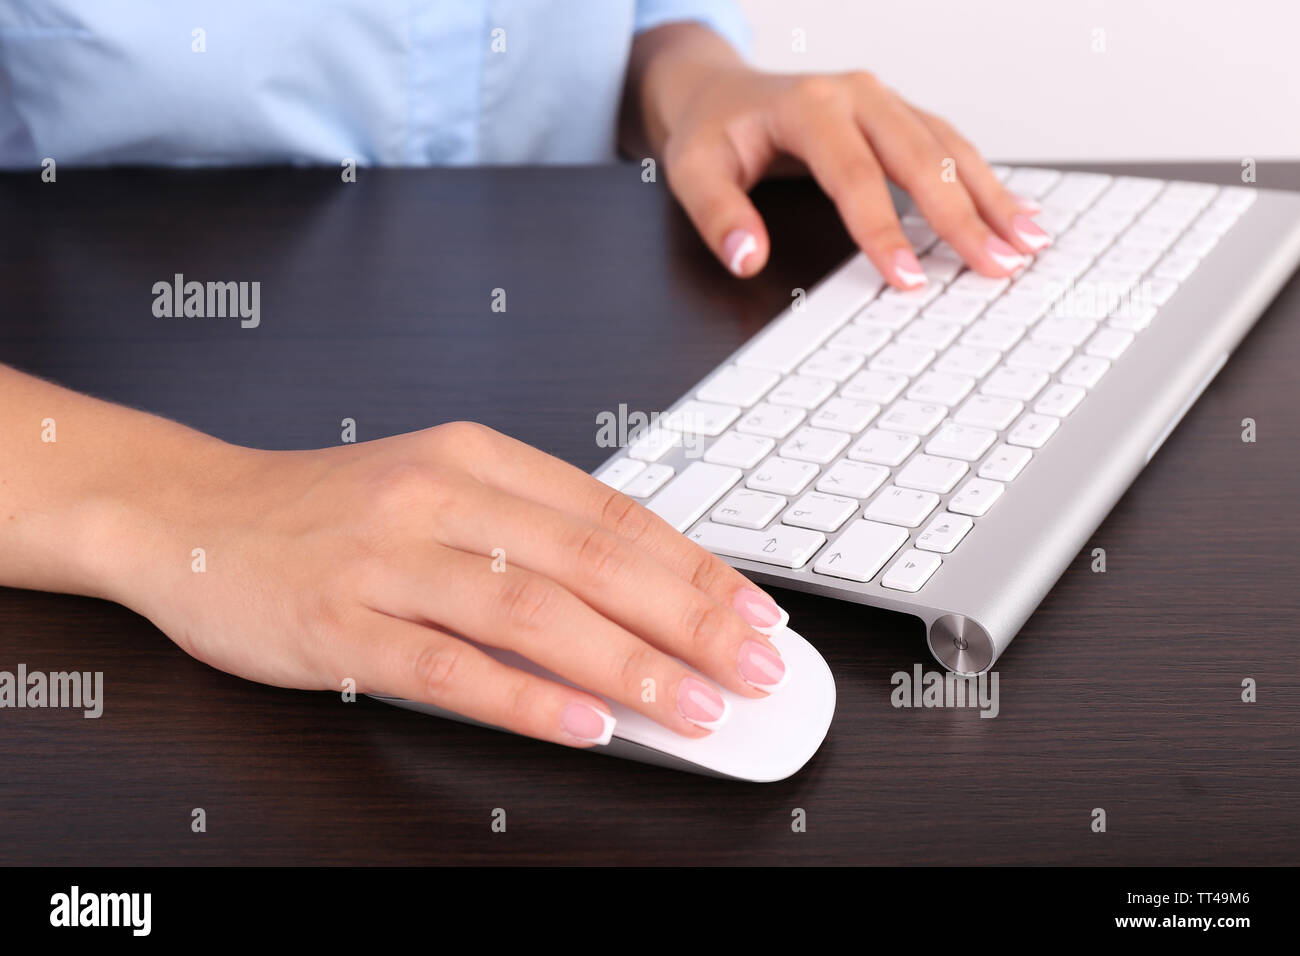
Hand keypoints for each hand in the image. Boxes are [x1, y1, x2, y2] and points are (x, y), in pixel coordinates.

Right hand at [103, 422, 789, 747]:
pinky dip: (523, 699)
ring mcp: (386, 560)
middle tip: (758, 668)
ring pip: (531, 612)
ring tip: (696, 709)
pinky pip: (446, 667)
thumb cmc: (328, 510)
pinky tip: (583, 727)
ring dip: (626, 666)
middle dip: (690, 620)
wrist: (191, 512)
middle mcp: (440, 496)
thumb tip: (636, 610)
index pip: (614, 514)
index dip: (696, 568)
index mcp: (478, 458)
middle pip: (592, 561)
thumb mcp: (435, 493)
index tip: (757, 613)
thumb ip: (527, 539)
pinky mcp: (336, 624)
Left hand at [630, 25, 1049, 284]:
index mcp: (809, 106)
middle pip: (920, 157)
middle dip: (963, 216)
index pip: (854, 176)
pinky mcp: (899, 115)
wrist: (720, 91)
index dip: (884, 231)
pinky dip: (983, 181)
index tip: (909, 278)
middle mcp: (856, 95)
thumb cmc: (712, 133)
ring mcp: (884, 101)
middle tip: (998, 264)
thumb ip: (718, 215)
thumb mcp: (694, 171)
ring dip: (990, 196)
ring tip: (1028, 242)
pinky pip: (950, 146)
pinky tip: (1012, 212)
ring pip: (948, 147)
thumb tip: (747, 257)